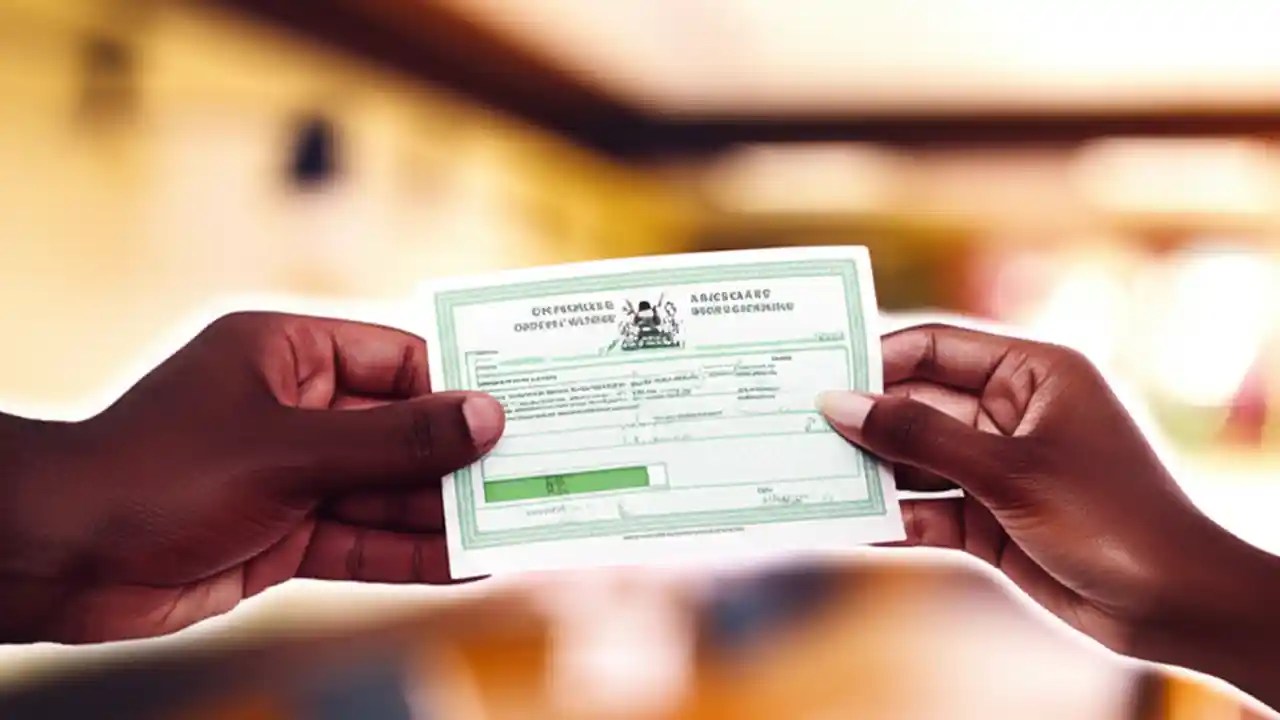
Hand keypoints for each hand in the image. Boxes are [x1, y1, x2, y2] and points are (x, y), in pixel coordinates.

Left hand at [0, 312, 504, 642]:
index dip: (462, 385)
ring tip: (517, 524)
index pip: (398, 359)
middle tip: (537, 473)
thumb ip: (394, 441)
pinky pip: (361, 541)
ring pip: (387, 493)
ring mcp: (291, 476)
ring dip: (444, 514)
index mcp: (289, 354)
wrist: (57, 558)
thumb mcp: (290, 450)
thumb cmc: (160, 472)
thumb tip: (486, 417)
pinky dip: (409, 555)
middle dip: (461, 459)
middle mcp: (296, 410)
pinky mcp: (284, 536)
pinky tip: (467, 564)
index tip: (525, 408)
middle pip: (401, 431)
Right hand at [819, 325, 1279, 705]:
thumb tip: (840, 404)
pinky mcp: (991, 520)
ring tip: (808, 475)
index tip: (819, 375)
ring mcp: (999, 468)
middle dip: (866, 420)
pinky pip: (929, 510)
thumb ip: (918, 437)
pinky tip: (850, 525)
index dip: (879, 359)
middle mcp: (1012, 414)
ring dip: (872, 472)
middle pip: (920, 405)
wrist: (1174, 605)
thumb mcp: (1007, 470)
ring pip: (917, 460)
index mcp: (1032, 373)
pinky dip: (894, 518)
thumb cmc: (1110, 517)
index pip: (938, 347)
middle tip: (797, 428)